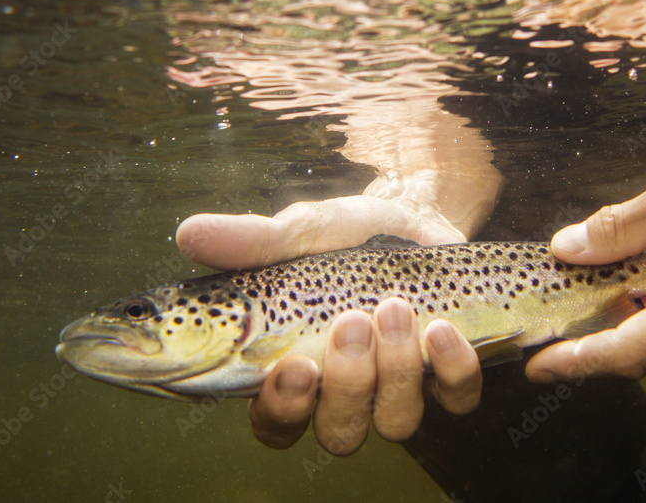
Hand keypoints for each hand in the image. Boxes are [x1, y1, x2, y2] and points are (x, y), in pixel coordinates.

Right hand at [175, 197, 482, 453]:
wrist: (420, 212)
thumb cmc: (349, 232)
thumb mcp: (303, 231)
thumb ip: (252, 241)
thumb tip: (188, 234)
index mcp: (298, 368)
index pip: (277, 423)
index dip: (282, 410)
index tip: (292, 369)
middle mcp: (348, 391)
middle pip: (339, 432)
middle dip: (348, 382)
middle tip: (351, 322)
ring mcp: (402, 386)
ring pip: (396, 421)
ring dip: (397, 367)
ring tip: (394, 306)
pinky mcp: (451, 373)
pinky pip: (457, 398)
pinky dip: (453, 367)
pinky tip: (443, 328)